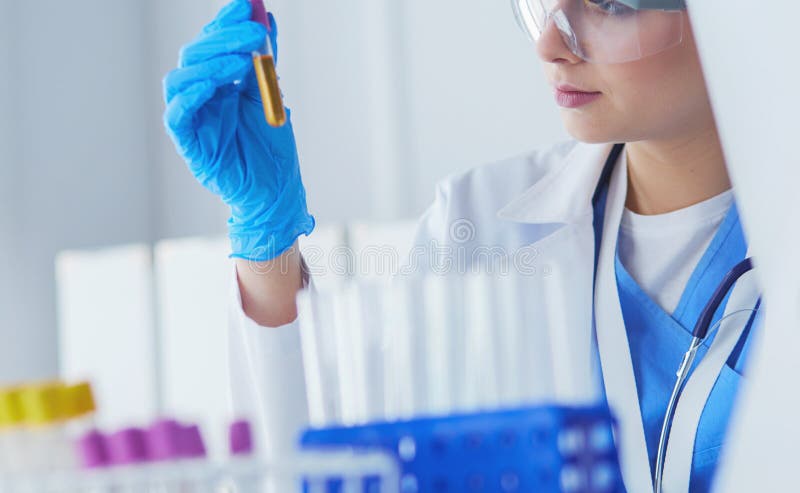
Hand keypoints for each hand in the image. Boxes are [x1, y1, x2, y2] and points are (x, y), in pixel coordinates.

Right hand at [163, 0, 313, 260]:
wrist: (274, 190)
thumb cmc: (271, 148)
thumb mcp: (271, 95)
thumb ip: (265, 61)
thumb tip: (266, 17)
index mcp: (219, 82)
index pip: (213, 43)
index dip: (224, 22)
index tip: (245, 5)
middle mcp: (202, 96)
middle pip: (197, 55)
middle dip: (224, 40)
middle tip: (254, 34)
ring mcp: (193, 118)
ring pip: (182, 80)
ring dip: (211, 65)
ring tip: (242, 61)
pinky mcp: (188, 142)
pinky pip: (178, 115)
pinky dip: (191, 97)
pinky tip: (210, 87)